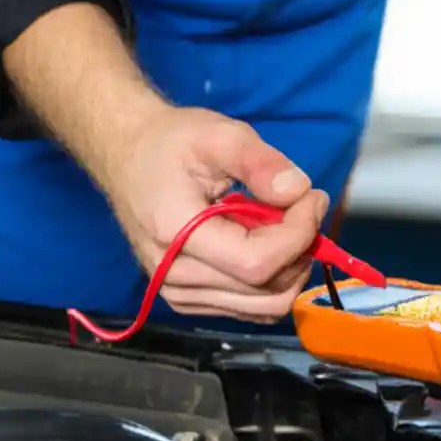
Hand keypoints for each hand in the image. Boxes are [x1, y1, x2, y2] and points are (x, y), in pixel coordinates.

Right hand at [105, 106, 328, 323]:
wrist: (128, 157)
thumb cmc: (170, 143)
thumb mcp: (218, 133)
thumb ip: (260, 161)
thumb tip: (300, 191)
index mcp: (175, 233)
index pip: (257, 262)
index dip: (299, 234)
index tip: (313, 197)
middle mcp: (173, 277)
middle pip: (267, 291)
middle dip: (301, 249)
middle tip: (305, 206)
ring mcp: (179, 295)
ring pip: (265, 306)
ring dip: (291, 266)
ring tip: (287, 223)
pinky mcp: (189, 300)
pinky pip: (250, 308)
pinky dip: (273, 280)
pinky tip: (267, 242)